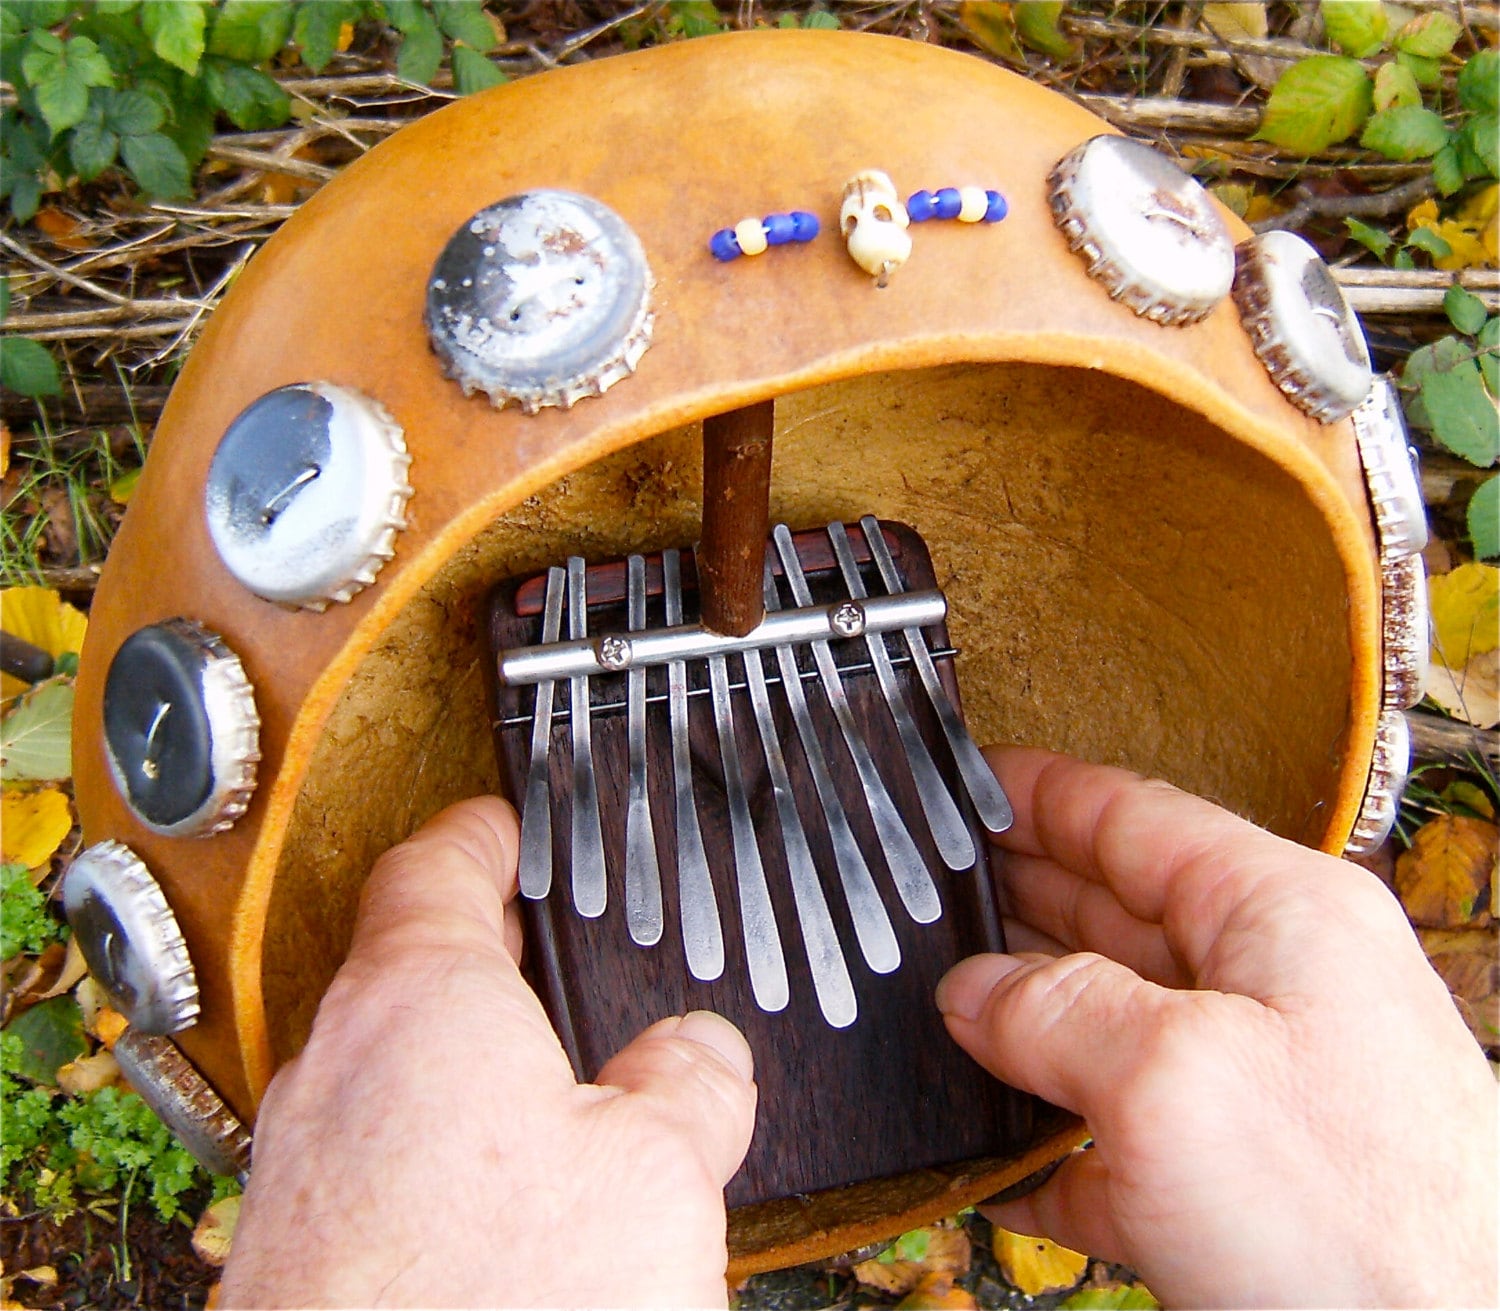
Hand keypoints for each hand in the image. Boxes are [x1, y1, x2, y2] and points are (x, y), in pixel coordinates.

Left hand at [220, 797, 756, 1307]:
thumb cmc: (495, 1308)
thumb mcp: (656, 1175)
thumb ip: (689, 1085)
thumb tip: (701, 1054)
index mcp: (419, 1000)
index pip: (436, 866)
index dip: (484, 833)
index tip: (509, 824)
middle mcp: (339, 1068)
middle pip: (412, 964)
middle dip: (490, 958)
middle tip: (559, 956)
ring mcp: (306, 1165)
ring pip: (397, 1067)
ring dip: (472, 1064)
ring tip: (564, 1096)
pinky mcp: (303, 1254)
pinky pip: (383, 1157)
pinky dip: (446, 1150)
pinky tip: (516, 1213)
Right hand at [937, 747, 1496, 1308]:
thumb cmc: (1362, 1228)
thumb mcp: (1172, 1079)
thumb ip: (1054, 1012)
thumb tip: (970, 991)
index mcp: (1282, 918)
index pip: (1138, 816)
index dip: (1040, 794)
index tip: (963, 783)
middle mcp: (1278, 991)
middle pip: (1116, 917)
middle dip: (1015, 905)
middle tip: (921, 902)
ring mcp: (1263, 1095)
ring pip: (1114, 1034)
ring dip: (1022, 1031)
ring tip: (931, 1020)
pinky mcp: (1244, 1196)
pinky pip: (1123, 1149)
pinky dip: (1053, 1151)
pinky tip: (993, 1163)